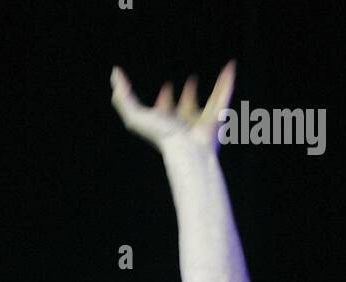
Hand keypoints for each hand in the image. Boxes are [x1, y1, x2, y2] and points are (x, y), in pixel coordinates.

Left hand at [109, 60, 236, 155]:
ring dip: (215, 86)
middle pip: (187, 107)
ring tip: (219, 73)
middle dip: (189, 96)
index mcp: (167, 123)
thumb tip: (115, 74)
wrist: (187, 150)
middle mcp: (185, 123)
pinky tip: (230, 67)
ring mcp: (202, 122)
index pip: (165, 109)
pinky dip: (228, 81)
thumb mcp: (135, 116)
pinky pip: (225, 95)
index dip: (164, 100)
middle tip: (191, 82)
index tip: (166, 88)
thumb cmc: (161, 136)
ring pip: (211, 102)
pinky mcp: (217, 118)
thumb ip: (123, 97)